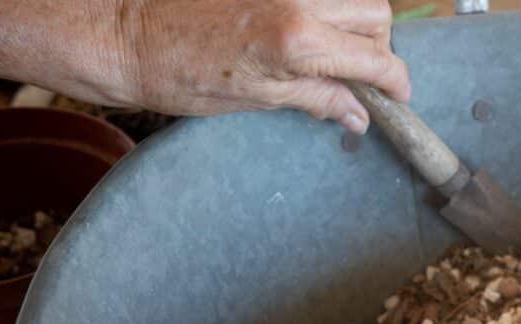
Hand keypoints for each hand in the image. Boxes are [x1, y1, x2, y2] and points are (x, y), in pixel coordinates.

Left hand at [0, 0, 408, 132]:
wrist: (123, 35)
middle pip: (374, 14)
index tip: (398, 95)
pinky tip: (309, 27)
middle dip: (377, 47)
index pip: (375, 58)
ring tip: (333, 48)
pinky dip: (326, 6)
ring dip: (355, 20)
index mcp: (299, 40)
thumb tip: (358, 115)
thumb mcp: (257, 99)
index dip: (395, 81)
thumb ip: (317, 98)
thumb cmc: (179, 75)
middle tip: (360, 75)